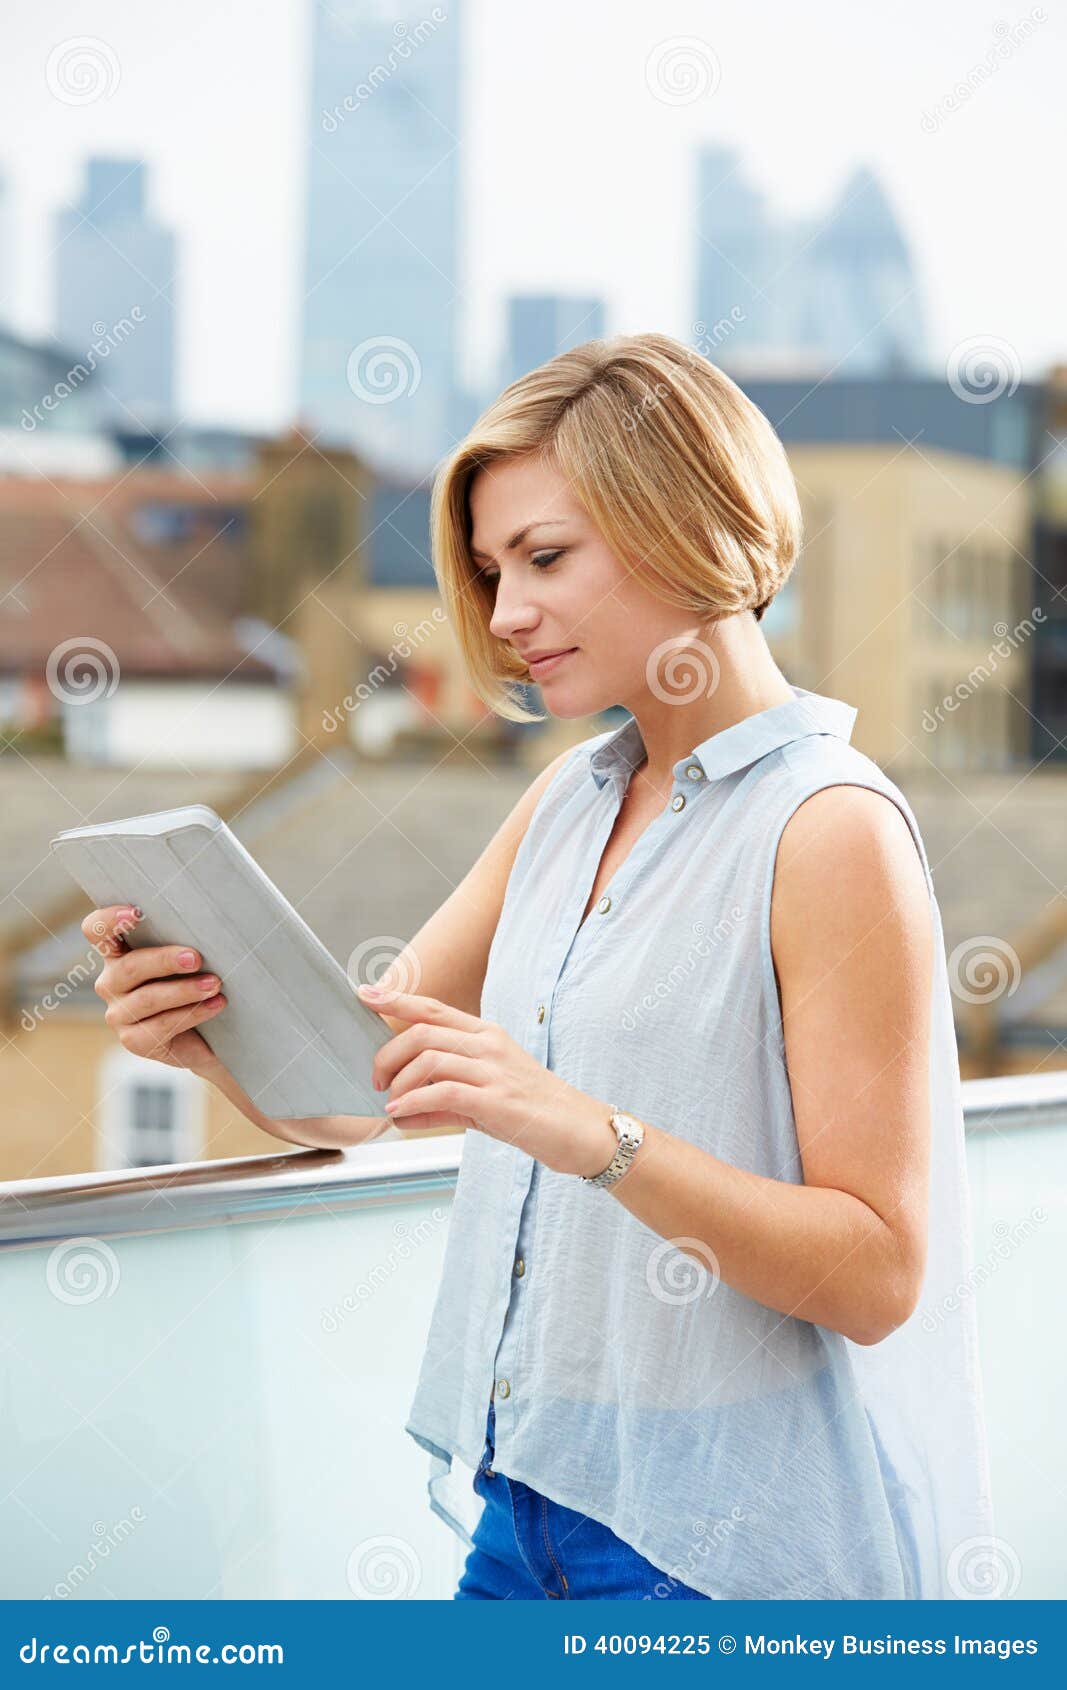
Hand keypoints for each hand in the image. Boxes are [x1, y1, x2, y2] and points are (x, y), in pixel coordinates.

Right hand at [84, 904, 227, 1080]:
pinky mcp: (134, 1040)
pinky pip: (162, 1025)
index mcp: (118, 954)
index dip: (109, 920)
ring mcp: (119, 1013)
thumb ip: (183, 940)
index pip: (97, 931)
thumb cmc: (193, 983)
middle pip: (129, 966)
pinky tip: (215, 1004)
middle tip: (197, 958)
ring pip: (148, 998)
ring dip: (185, 990)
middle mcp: (111, 982)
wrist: (206, 1035)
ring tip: (214, 984)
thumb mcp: (187, 959)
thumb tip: (206, 922)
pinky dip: (193, 1013)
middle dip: (165, 960)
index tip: (136, 912)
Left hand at [358, 986, 617, 1177]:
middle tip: (376, 1079)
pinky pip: (443, 1091)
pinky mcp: (497, 1099)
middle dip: (387, 1052)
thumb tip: (400, 1110)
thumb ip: (442, 1099)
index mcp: (487, 1034)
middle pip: (422, 1030)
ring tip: (390, 1101)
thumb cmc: (535, 1112)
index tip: (366, 995)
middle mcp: (489, 1044)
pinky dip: (413, 1101)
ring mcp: (494, 1070)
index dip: (396, 999)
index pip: (433, 1008)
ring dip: (399, 1080)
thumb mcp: (484, 1098)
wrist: (581, 1132)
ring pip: (428, 1057)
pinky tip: (401, 1114)